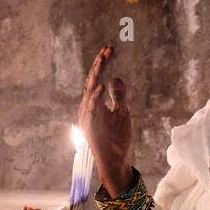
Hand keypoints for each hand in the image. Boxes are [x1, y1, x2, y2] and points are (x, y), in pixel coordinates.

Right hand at [79, 44, 133, 194]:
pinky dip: (96, 97)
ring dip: (97, 74)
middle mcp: (87, 107)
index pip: (97, 78)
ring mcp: (87, 116)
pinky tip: (102, 85)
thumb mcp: (122, 113)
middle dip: (99, 63)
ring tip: (104, 59)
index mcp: (94, 103)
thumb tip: (116, 78)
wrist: (113, 160)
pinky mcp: (90, 126)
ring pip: (90, 90)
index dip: (102, 63)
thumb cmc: (117, 139)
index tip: (110, 49)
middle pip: (92, 80)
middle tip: (108, 49)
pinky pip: (92, 109)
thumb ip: (119, 96)